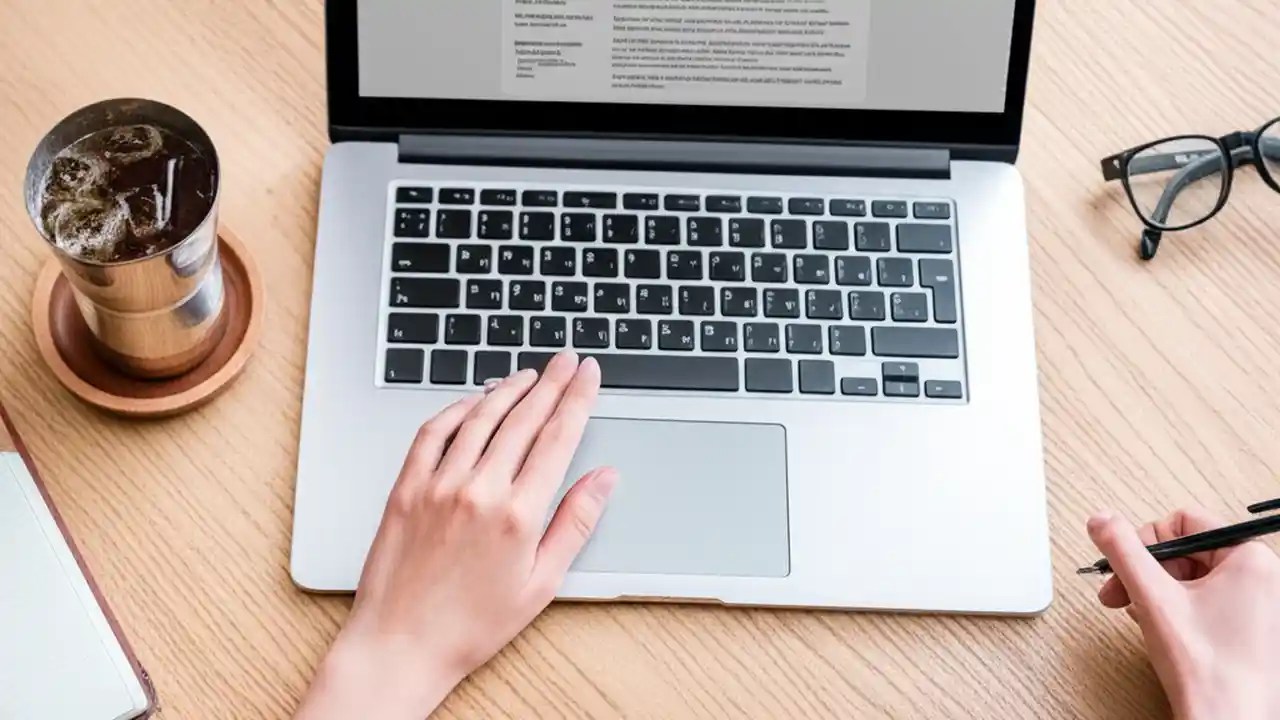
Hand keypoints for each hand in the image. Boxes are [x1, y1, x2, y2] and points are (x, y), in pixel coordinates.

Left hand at [296, 351, 615, 719]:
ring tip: (529, 375)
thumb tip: (603, 479)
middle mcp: (479, 490)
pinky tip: (474, 402)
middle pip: (524, 418)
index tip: (589, 374)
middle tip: (566, 360)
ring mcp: (438, 485)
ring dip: (509, 389)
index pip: (558, 436)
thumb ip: (576, 523)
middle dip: (551, 382)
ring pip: (480, 417)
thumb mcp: (542, 583)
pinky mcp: (406, 488)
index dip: (578, 398)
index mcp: (519, 514)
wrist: (401, 645)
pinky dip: (458, 409)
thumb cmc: (472, 626)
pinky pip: (434, 433)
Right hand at [1087, 508, 1279, 719]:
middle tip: (1120, 591)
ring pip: (1190, 575)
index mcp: (1251, 559)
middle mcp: (1262, 576)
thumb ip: (1122, 549)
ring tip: (1137, 611)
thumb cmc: (1207, 669)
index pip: (1184, 521)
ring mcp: (1258, 603)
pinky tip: (1156, 624)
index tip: (1127, 564)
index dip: (1146, 541)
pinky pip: (1204, 599)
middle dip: (1146, 570)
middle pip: (1185, 549)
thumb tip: (1101, 519)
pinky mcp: (1249, 626)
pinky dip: (1173, 607)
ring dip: (1155, 590)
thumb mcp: (1152, 596)